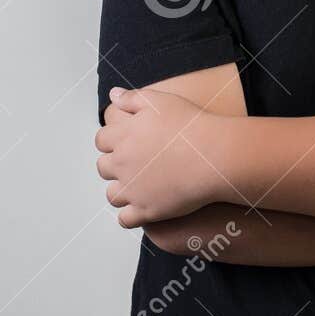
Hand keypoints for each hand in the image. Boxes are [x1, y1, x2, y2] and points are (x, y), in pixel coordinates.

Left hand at [95, 86, 237, 227]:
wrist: (213, 154)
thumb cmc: (190, 125)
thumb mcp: (159, 101)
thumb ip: (132, 98)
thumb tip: (113, 95)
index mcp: (122, 136)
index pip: (101, 140)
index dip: (111, 140)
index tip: (124, 141)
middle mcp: (122, 163)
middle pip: (103, 167)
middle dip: (114, 165)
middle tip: (132, 163)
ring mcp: (133, 189)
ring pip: (112, 195)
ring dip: (120, 190)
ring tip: (136, 186)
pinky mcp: (147, 210)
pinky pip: (126, 220)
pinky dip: (129, 216)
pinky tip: (142, 208)